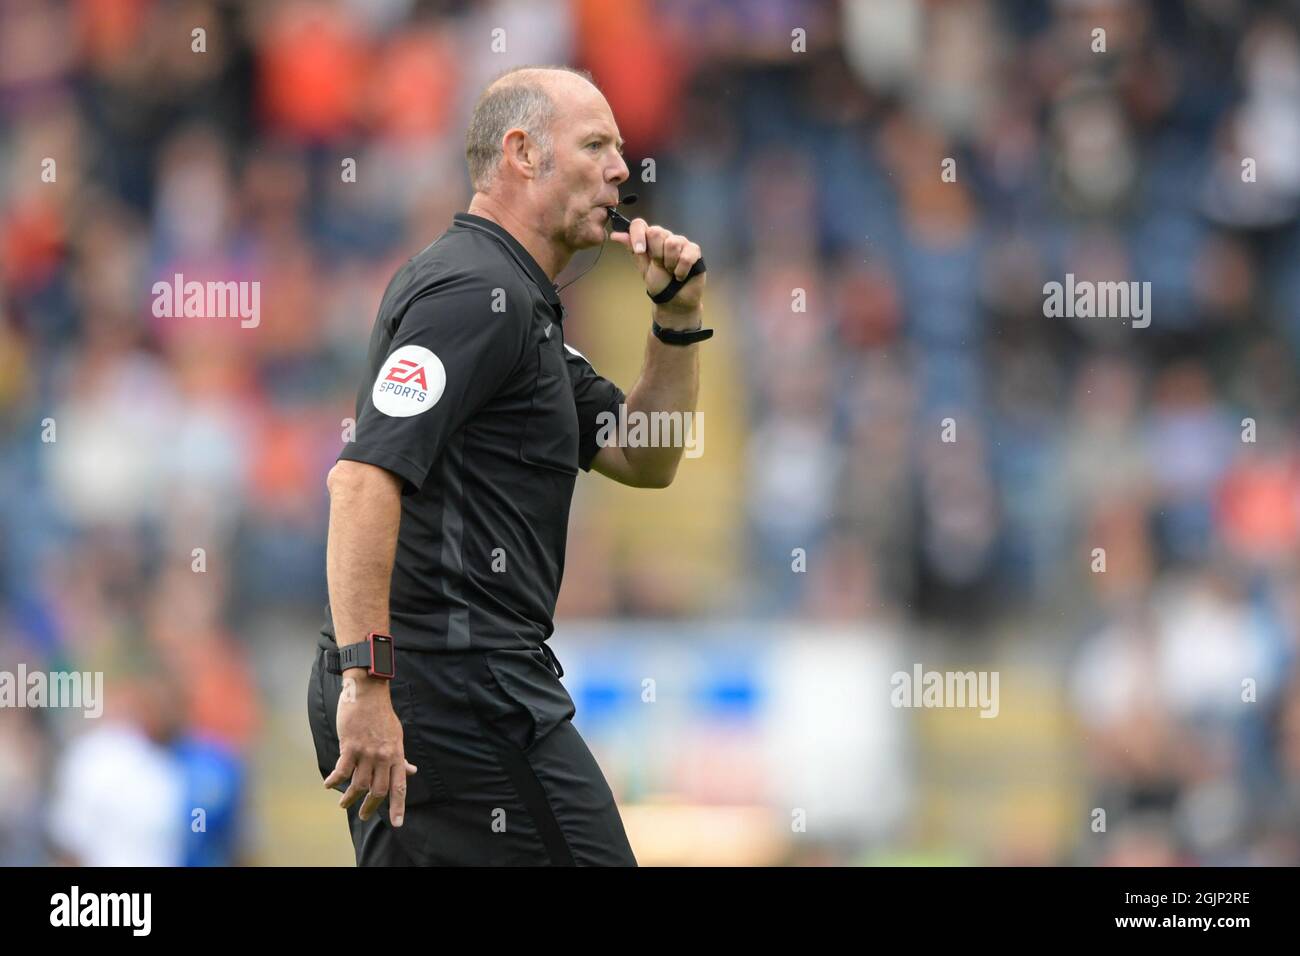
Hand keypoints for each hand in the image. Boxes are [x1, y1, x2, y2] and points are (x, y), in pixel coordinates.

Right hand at [323, 673, 417, 826]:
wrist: (368, 692)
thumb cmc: (382, 714)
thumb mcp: (397, 736)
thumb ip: (401, 757)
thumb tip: (411, 771)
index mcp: (397, 754)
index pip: (399, 786)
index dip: (398, 806)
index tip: (398, 823)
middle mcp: (383, 756)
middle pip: (378, 790)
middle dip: (370, 807)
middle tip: (363, 815)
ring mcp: (367, 752)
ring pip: (359, 784)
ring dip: (349, 798)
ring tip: (343, 805)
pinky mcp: (350, 746)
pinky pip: (341, 771)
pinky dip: (334, 781)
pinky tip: (328, 785)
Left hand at [610, 218, 706, 314]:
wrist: (674, 301)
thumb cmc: (659, 283)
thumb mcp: (643, 267)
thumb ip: (633, 249)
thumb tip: (615, 235)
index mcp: (650, 239)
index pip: (639, 224)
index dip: (637, 235)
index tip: (639, 251)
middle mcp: (665, 237)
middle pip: (656, 232)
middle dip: (656, 254)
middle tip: (660, 266)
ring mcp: (681, 242)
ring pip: (672, 243)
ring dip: (670, 264)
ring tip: (672, 272)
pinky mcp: (694, 251)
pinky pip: (686, 255)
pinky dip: (681, 270)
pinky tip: (681, 276)